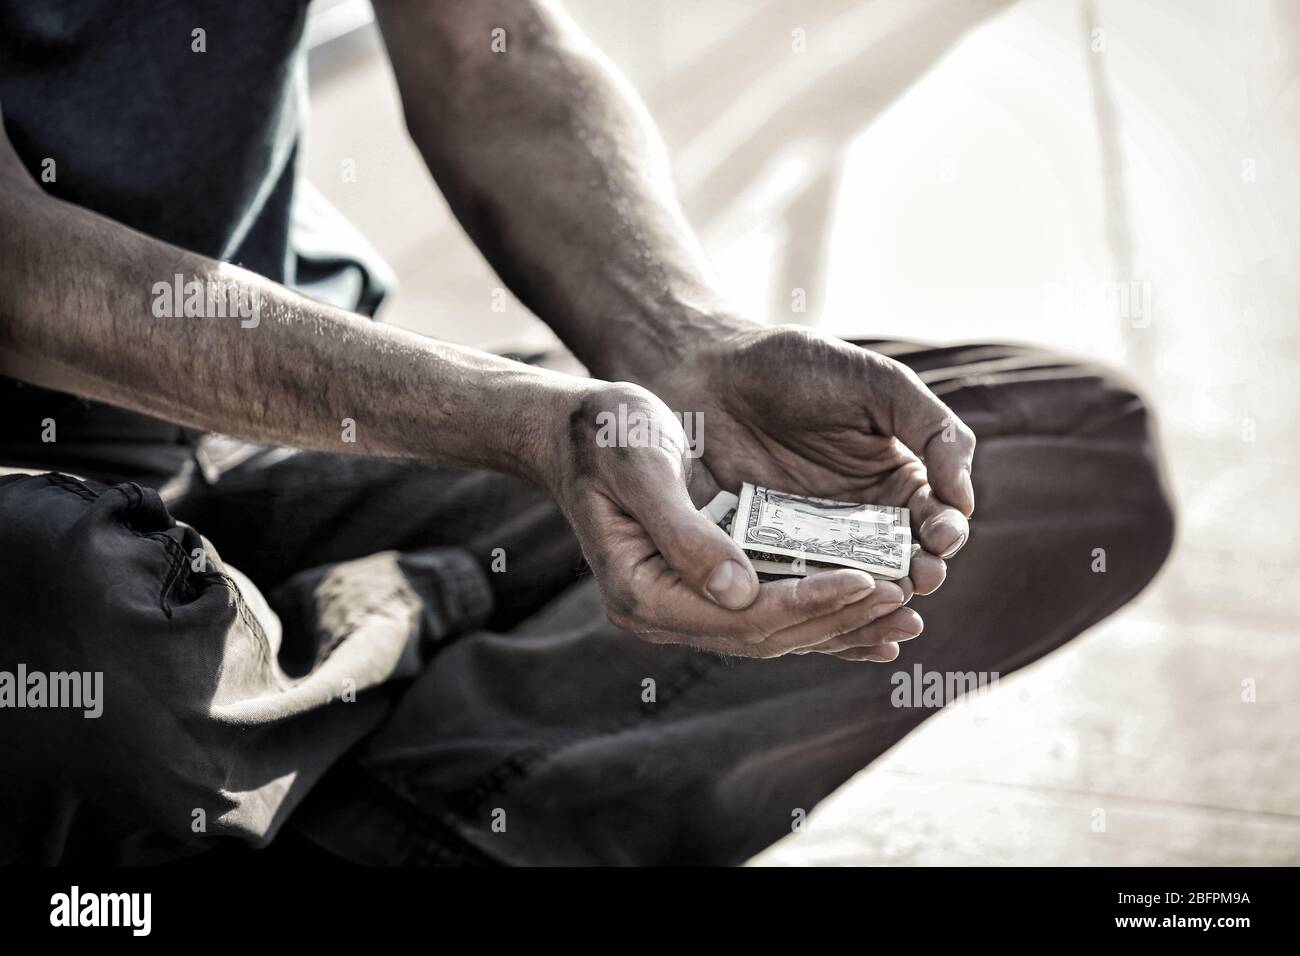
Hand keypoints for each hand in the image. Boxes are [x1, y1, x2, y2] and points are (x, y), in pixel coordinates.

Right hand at [546, 381, 920, 660]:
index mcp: (640, 591)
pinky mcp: (699, 590)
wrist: (574, 431)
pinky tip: (864, 616)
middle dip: (838, 619)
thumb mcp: (641, 467)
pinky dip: (816, 616)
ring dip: (837, 626)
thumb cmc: (604, 436)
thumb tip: (741, 591)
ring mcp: (679, 607)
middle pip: (763, 634)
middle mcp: (659, 613)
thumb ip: (685, 532)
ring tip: (902, 613)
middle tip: (906, 598)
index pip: (741, 615)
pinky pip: (765, 614)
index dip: (809, 601)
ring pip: (771, 632)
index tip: (868, 578)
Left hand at [646, 321, 976, 648]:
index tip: (942, 536)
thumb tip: (967, 501)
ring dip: (869, 598)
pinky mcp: (761, 555)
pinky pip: (790, 588)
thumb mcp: (879, 385)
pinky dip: (807, 605)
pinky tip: (820, 605)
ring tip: (877, 596)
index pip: (936, 520)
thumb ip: (933, 431)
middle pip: (900, 564)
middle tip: (916, 578)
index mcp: (894, 480)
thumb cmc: (797, 367)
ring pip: (848, 586)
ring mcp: (809, 542)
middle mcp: (858, 520)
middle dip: (916, 575)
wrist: (706, 369)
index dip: (946, 533)